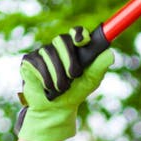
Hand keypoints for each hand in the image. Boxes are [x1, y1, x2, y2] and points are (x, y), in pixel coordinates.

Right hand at [15, 26, 113, 140]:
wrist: (56, 108)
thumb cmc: (76, 91)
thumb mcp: (91, 81)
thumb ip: (99, 67)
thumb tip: (110, 54)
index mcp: (75, 48)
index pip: (77, 32)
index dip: (78, 33)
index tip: (81, 41)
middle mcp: (58, 46)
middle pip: (62, 39)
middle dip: (69, 59)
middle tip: (74, 75)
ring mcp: (43, 52)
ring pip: (49, 53)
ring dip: (58, 74)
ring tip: (62, 87)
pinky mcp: (29, 60)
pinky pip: (37, 63)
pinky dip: (46, 78)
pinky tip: (48, 87)